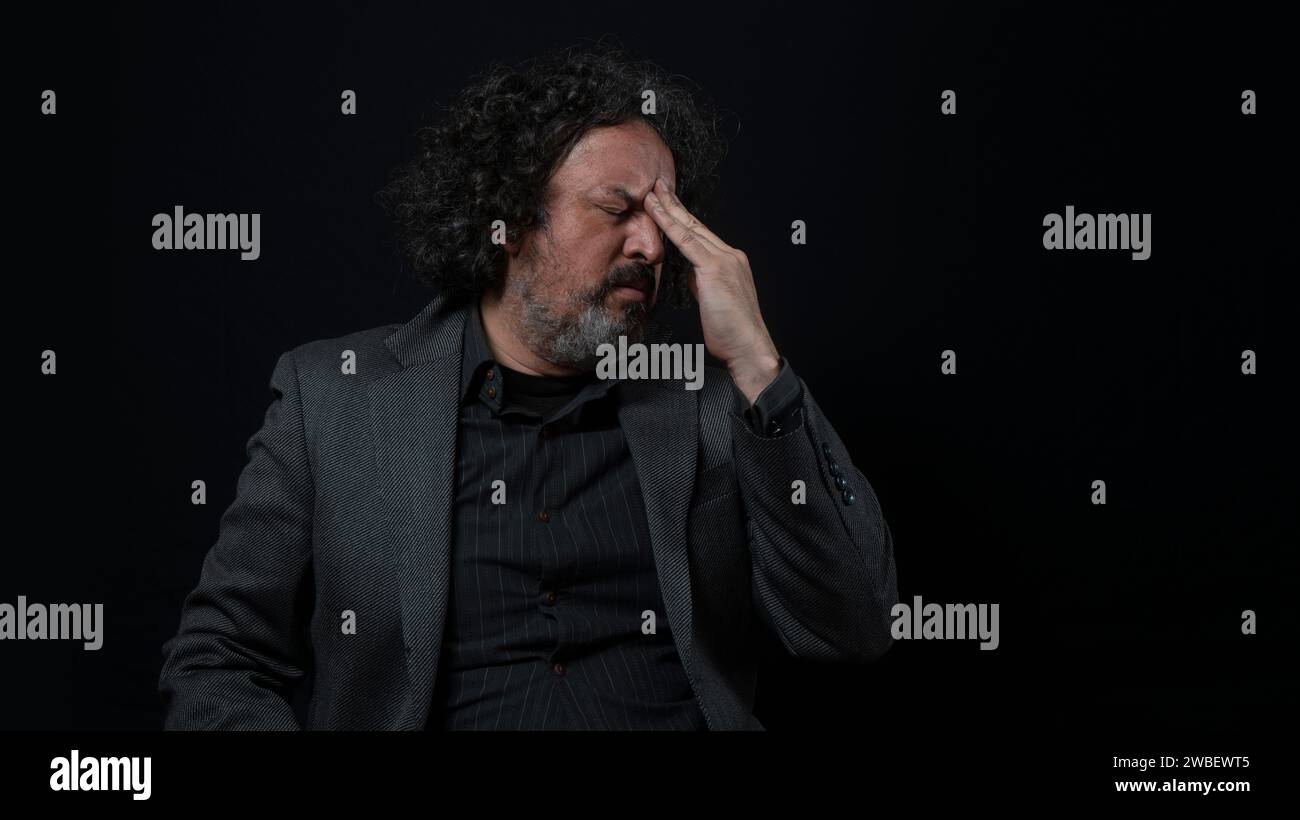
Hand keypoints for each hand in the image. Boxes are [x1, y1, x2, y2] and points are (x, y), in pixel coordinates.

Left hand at [644, 177, 779, 403]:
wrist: (748, 346)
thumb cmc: (731, 331)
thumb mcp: (713, 301)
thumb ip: (702, 283)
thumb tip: (690, 274)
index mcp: (731, 261)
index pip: (701, 235)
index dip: (683, 218)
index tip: (669, 203)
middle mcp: (730, 255)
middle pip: (696, 225)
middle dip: (675, 204)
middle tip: (658, 186)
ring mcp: (725, 259)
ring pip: (690, 228)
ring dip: (669, 208)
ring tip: (652, 193)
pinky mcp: (715, 269)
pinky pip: (687, 242)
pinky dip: (670, 225)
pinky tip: (657, 213)